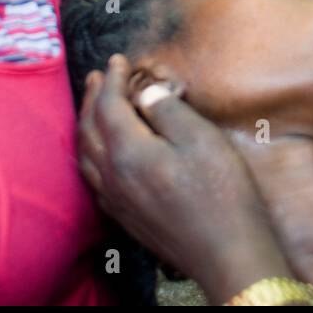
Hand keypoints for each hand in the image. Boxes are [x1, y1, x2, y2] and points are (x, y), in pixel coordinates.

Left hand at [77, 54, 293, 303]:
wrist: (227, 253)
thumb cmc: (222, 193)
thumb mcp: (201, 139)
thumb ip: (168, 110)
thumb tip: (146, 92)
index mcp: (129, 152)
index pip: (109, 105)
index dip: (111, 79)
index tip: (118, 60)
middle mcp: (113, 176)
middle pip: (89, 128)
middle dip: (92, 98)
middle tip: (97, 76)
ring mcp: (116, 199)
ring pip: (86, 154)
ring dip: (86, 124)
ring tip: (92, 106)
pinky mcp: (125, 217)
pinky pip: (93, 177)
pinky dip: (90, 154)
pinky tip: (101, 153)